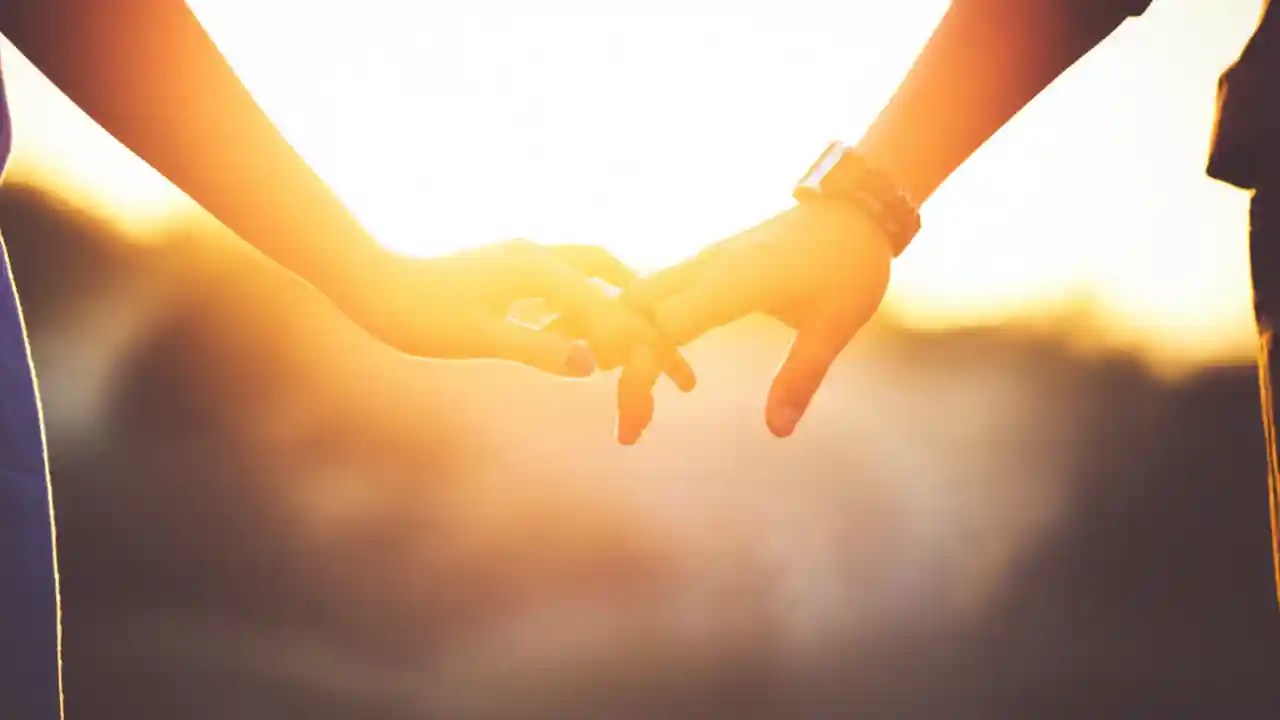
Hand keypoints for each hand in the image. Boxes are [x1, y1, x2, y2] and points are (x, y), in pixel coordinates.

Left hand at [339, 239, 695, 386]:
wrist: (369, 285)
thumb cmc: (418, 314)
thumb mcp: (479, 338)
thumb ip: (538, 350)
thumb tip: (593, 367)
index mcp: (535, 268)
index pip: (604, 304)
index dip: (637, 338)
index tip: (665, 369)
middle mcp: (535, 254)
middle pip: (608, 269)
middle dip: (641, 301)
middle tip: (669, 336)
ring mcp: (520, 257)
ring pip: (585, 270)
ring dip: (615, 297)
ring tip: (638, 331)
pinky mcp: (506, 268)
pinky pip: (561, 280)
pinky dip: (585, 300)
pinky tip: (583, 328)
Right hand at [617, 201, 892, 441]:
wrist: (856, 207)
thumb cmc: (850, 265)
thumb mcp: (833, 327)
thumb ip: (800, 378)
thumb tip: (778, 432)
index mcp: (733, 282)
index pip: (661, 328)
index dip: (640, 372)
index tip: (640, 421)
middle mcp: (708, 266)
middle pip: (636, 311)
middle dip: (624, 364)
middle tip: (636, 422)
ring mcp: (706, 258)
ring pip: (641, 296)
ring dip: (632, 342)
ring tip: (645, 397)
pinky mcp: (710, 259)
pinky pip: (660, 289)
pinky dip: (648, 325)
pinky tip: (663, 359)